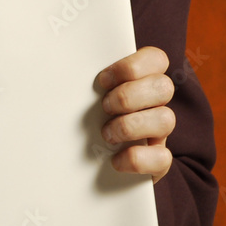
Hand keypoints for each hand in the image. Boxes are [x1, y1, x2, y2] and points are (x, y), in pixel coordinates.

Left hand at [96, 46, 175, 183]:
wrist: (88, 165)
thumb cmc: (86, 119)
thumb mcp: (86, 96)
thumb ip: (84, 82)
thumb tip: (58, 69)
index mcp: (141, 81)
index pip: (156, 59)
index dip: (132, 67)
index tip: (103, 80)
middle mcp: (155, 104)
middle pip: (164, 87)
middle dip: (128, 96)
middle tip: (104, 107)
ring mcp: (159, 133)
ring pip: (166, 120)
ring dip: (129, 126)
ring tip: (106, 133)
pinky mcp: (158, 161)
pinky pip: (162, 158)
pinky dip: (136, 158)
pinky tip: (115, 160)